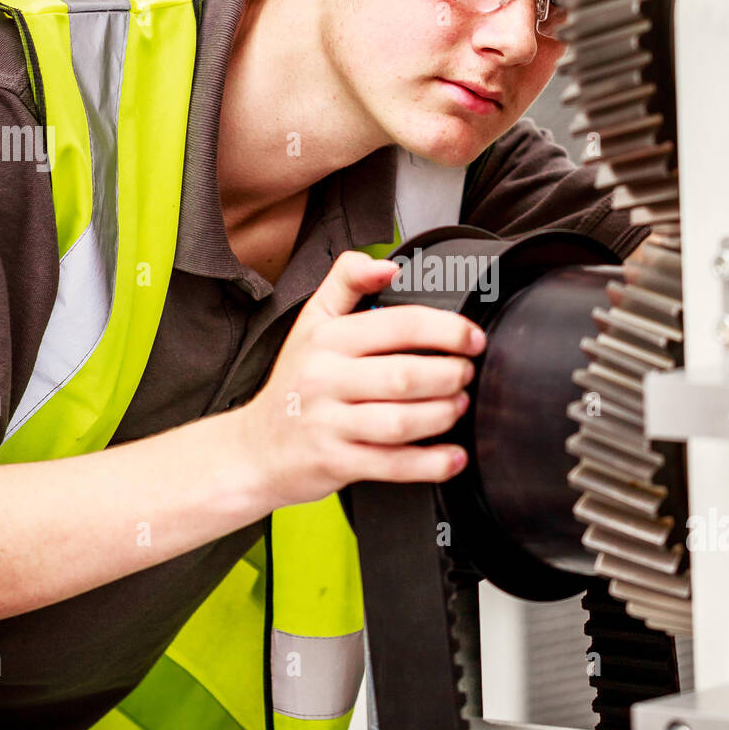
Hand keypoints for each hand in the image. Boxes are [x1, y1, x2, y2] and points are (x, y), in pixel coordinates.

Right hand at [240, 250, 485, 509]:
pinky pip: (392, 464)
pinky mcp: (336, 463)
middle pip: (404, 375)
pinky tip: (453, 457)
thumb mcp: (312, 322)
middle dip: (450, 375)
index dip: (446, 330)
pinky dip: (431, 463)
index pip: (398, 325)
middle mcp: (325, 379)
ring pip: (401, 421)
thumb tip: (387, 264)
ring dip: (443, 415)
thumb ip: (346, 281)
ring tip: (458, 406)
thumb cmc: (295, 384)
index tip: (472, 338)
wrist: (256, 450)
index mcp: (328, 339)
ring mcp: (329, 424)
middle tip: (466, 374)